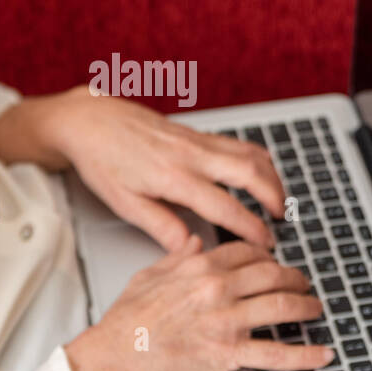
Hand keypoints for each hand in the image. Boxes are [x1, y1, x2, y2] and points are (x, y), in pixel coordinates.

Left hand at [42, 86, 285, 250]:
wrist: (90, 122)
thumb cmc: (102, 162)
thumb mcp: (125, 204)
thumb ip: (162, 227)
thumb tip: (190, 248)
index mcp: (174, 178)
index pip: (226, 207)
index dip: (251, 228)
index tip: (265, 244)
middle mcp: (191, 154)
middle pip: (251, 172)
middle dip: (274, 197)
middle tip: (281, 221)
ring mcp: (196, 140)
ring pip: (250, 153)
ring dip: (271, 176)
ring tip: (278, 200)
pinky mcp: (195, 132)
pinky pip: (237, 143)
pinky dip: (257, 159)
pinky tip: (260, 172)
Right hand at [63, 236, 334, 370]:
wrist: (115, 359)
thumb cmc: (125, 324)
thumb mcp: (147, 276)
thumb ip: (175, 257)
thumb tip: (190, 242)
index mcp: (199, 269)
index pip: (246, 253)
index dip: (267, 256)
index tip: (274, 260)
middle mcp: (217, 290)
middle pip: (272, 275)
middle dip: (294, 277)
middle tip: (303, 281)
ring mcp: (226, 321)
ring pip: (282, 306)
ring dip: (306, 306)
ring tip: (315, 307)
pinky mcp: (229, 354)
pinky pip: (276, 354)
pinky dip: (304, 355)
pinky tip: (322, 353)